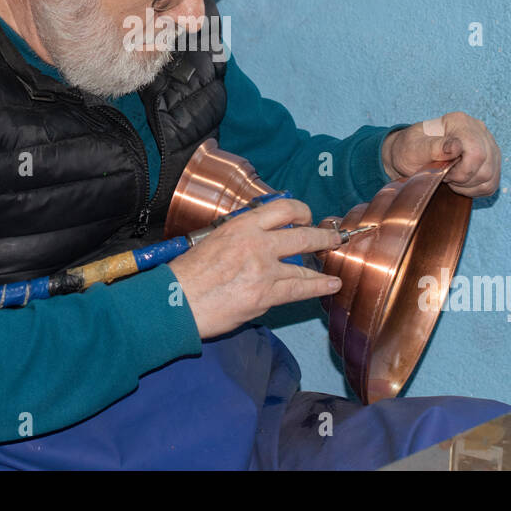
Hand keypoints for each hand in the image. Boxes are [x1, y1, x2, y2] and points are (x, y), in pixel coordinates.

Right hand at [167, 198, 343, 339]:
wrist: (176, 301)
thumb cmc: (186, 273)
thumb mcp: (211, 240)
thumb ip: (239, 238)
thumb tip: (258, 241)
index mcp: (241, 225)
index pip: (282, 208)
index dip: (301, 211)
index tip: (306, 216)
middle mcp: (257, 243)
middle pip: (302, 235)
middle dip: (323, 236)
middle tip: (333, 238)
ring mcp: (264, 270)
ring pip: (304, 266)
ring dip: (322, 267)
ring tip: (333, 267)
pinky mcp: (265, 295)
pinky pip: (299, 290)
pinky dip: (319, 287)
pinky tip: (330, 285)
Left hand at [381, 112, 499, 196]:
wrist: (410, 155)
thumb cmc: (409, 150)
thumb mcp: (414, 149)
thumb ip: (433, 147)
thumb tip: (456, 147)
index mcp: (459, 122)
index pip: (476, 152)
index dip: (461, 171)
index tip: (442, 171)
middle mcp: (478, 129)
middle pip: (486, 167)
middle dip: (463, 179)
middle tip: (444, 175)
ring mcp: (488, 144)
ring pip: (490, 177)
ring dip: (468, 185)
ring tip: (450, 178)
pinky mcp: (491, 160)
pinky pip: (492, 184)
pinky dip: (475, 189)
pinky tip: (459, 183)